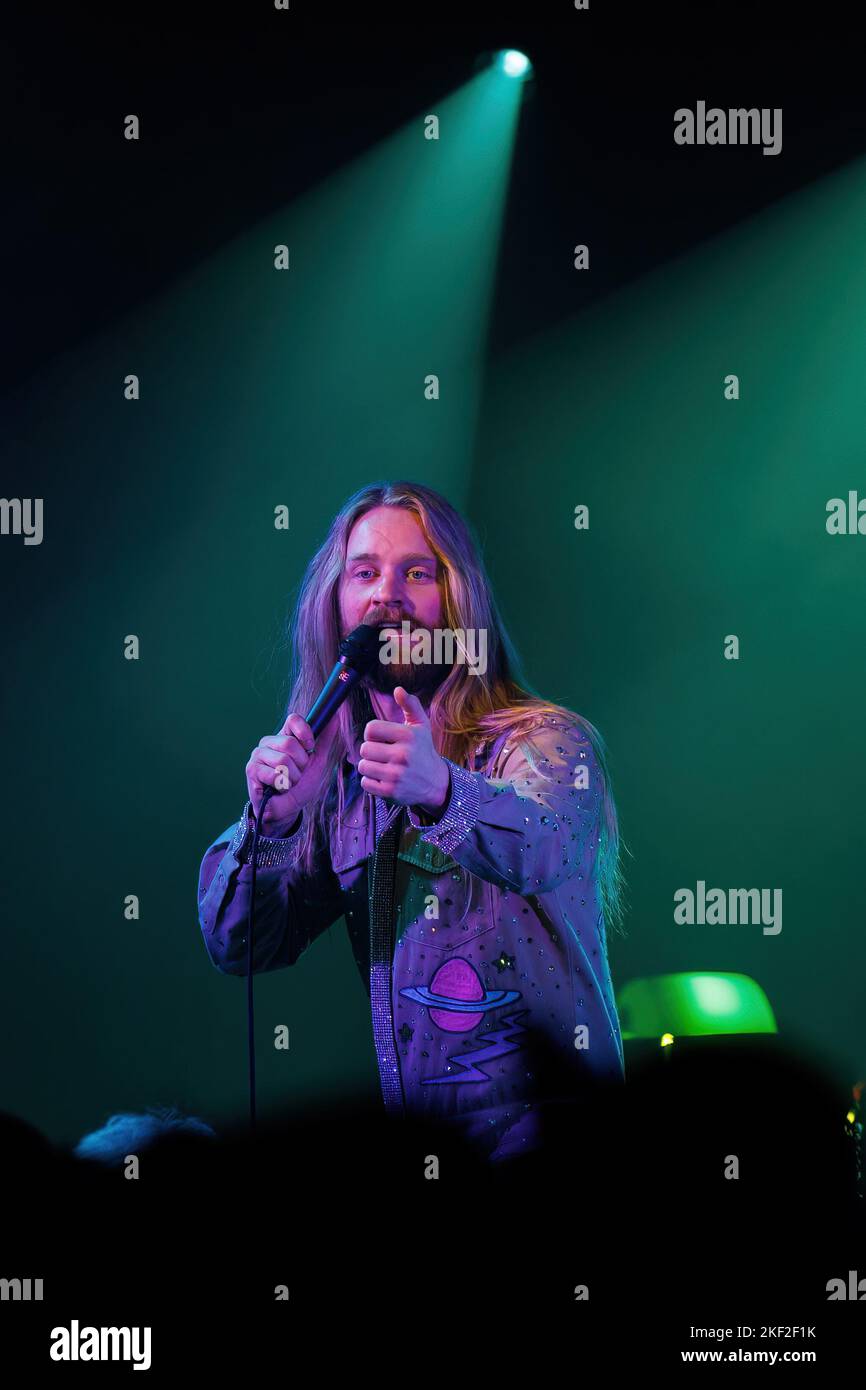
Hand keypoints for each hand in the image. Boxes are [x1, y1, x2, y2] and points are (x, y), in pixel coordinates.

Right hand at [245, 714, 337, 832]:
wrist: (288, 810)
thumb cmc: (301, 785)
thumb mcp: (318, 761)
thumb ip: (325, 739)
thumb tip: (336, 717)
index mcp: (284, 736)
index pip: (293, 719)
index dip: (304, 732)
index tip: (310, 747)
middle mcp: (269, 742)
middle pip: (290, 743)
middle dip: (301, 764)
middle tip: (297, 773)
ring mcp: (258, 755)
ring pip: (282, 760)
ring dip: (292, 778)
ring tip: (288, 782)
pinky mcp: (251, 770)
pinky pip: (273, 774)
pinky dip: (282, 785)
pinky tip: (278, 788)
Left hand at [358, 687, 449, 814]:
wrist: (436, 783)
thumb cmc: (423, 750)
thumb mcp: (421, 725)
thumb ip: (410, 705)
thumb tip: (398, 689)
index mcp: (407, 735)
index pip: (370, 729)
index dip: (372, 734)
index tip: (382, 739)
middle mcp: (402, 755)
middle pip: (364, 749)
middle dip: (371, 751)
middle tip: (383, 754)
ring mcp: (396, 775)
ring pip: (363, 766)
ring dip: (369, 766)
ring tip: (383, 766)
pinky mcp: (390, 792)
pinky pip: (365, 783)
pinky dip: (371, 781)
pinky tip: (383, 778)